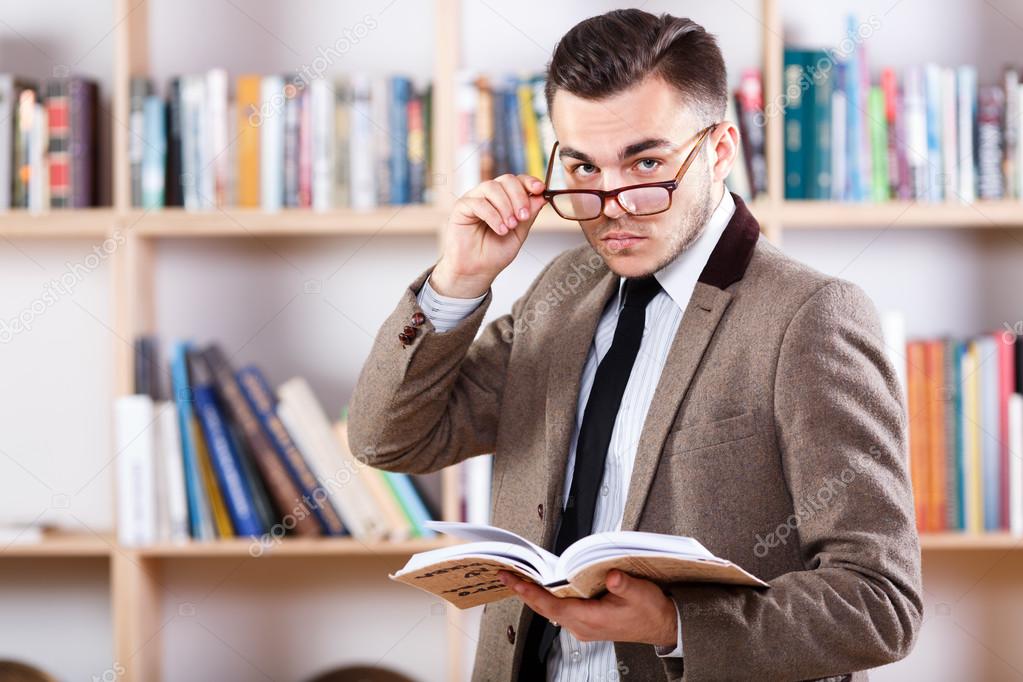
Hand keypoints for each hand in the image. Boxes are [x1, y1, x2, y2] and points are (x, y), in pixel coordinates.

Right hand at [430, 174, 547, 297]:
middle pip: (506, 180)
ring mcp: (474, 199)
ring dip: (505, 207)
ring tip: (510, 226)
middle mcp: (488, 196)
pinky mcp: (461, 207)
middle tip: (523, 216)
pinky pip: (479, 202)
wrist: (476, 272)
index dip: (529, 182)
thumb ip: (529, 214)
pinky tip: (500, 230)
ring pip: (492, 187)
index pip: (517, 181)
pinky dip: (493, 216)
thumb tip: (541, 197)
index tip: (540, 189)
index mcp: (503, 199)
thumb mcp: (519, 233)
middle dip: (519, 196)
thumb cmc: (494, 254)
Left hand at [497, 569, 677, 646]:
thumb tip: (611, 575)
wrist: (662, 625)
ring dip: (534, 595)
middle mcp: (583, 626)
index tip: (515, 582)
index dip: (532, 594)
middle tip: (506, 576)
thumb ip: (624, 584)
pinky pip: (560, 610)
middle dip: (524, 592)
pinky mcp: (587, 622)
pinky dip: (547, 598)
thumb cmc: (651, 611)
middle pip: (546, 609)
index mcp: (591, 620)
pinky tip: (543, 588)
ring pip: (551, 610)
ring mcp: (583, 625)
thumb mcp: (640, 593)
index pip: (553, 607)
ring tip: (518, 579)